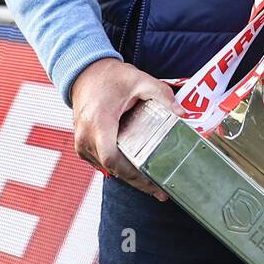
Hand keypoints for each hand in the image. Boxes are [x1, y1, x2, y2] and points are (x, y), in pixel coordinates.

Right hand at [71, 58, 186, 199]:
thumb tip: (182, 113)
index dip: (132, 174)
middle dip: (136, 181)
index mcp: (99, 122)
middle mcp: (86, 136)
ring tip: (152, 184)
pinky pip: (101, 163)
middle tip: (160, 192)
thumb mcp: (139, 80)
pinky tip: (136, 171)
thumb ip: (162, 95)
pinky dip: (118, 168)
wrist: (85, 72)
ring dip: (128, 176)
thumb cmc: (110, 76)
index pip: (112, 158)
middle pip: (112, 169)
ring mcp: (81, 142)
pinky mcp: (82, 145)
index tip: (152, 182)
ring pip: (107, 169)